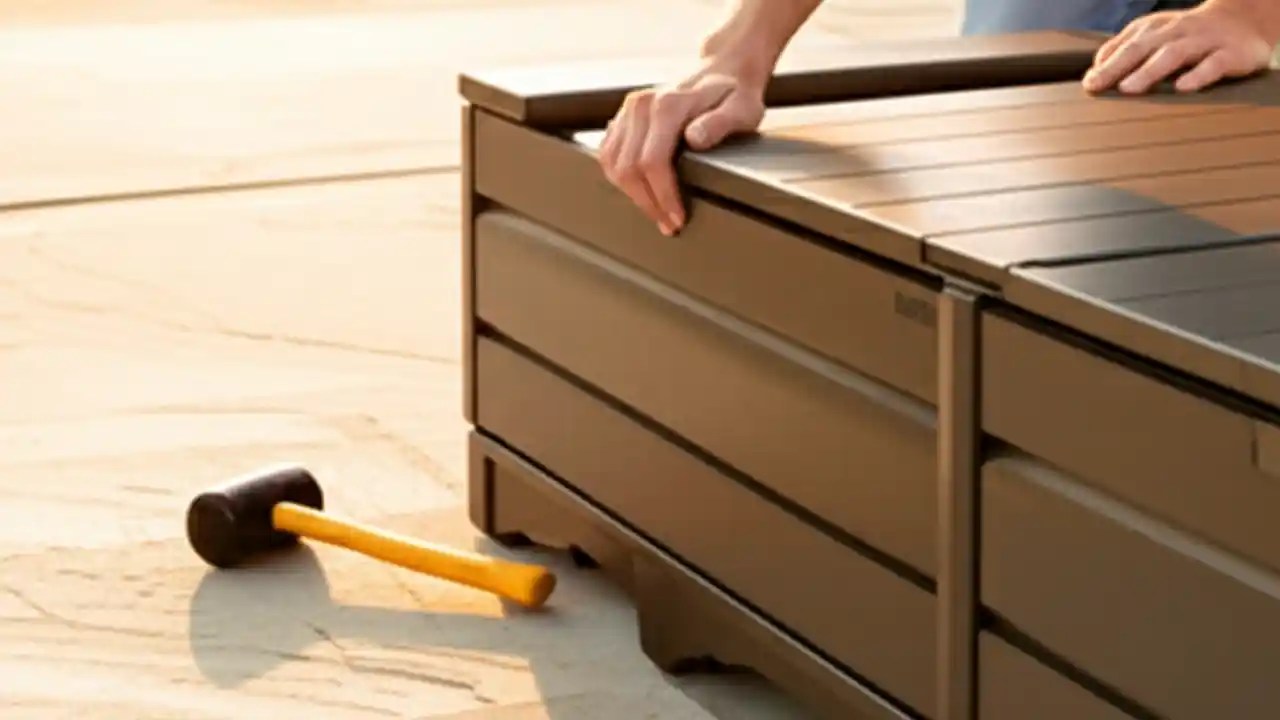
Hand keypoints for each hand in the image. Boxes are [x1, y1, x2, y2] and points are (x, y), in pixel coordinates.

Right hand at [598, 66, 765, 235]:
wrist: (722, 71)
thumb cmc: (735, 95)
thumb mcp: (742, 109)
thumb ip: (720, 123)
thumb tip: (694, 139)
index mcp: (668, 104)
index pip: (652, 161)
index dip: (662, 196)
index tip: (677, 218)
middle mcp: (641, 105)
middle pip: (628, 167)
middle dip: (648, 203)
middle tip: (669, 225)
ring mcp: (628, 110)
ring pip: (613, 164)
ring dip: (632, 195)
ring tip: (656, 213)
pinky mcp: (623, 117)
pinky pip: (608, 154)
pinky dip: (620, 179)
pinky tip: (640, 192)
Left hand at [1083, 3, 1274, 94]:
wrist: (1246, 18)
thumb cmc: (1190, 36)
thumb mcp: (1156, 37)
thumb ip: (1125, 51)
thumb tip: (1093, 73)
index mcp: (1156, 28)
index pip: (1126, 44)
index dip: (1105, 63)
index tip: (1088, 84)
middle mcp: (1177, 31)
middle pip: (1142, 47)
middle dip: (1116, 66)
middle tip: (1096, 85)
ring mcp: (1204, 40)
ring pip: (1174, 53)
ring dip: (1149, 70)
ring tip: (1129, 88)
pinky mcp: (1231, 53)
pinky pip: (1214, 64)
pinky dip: (1198, 75)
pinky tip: (1183, 88)